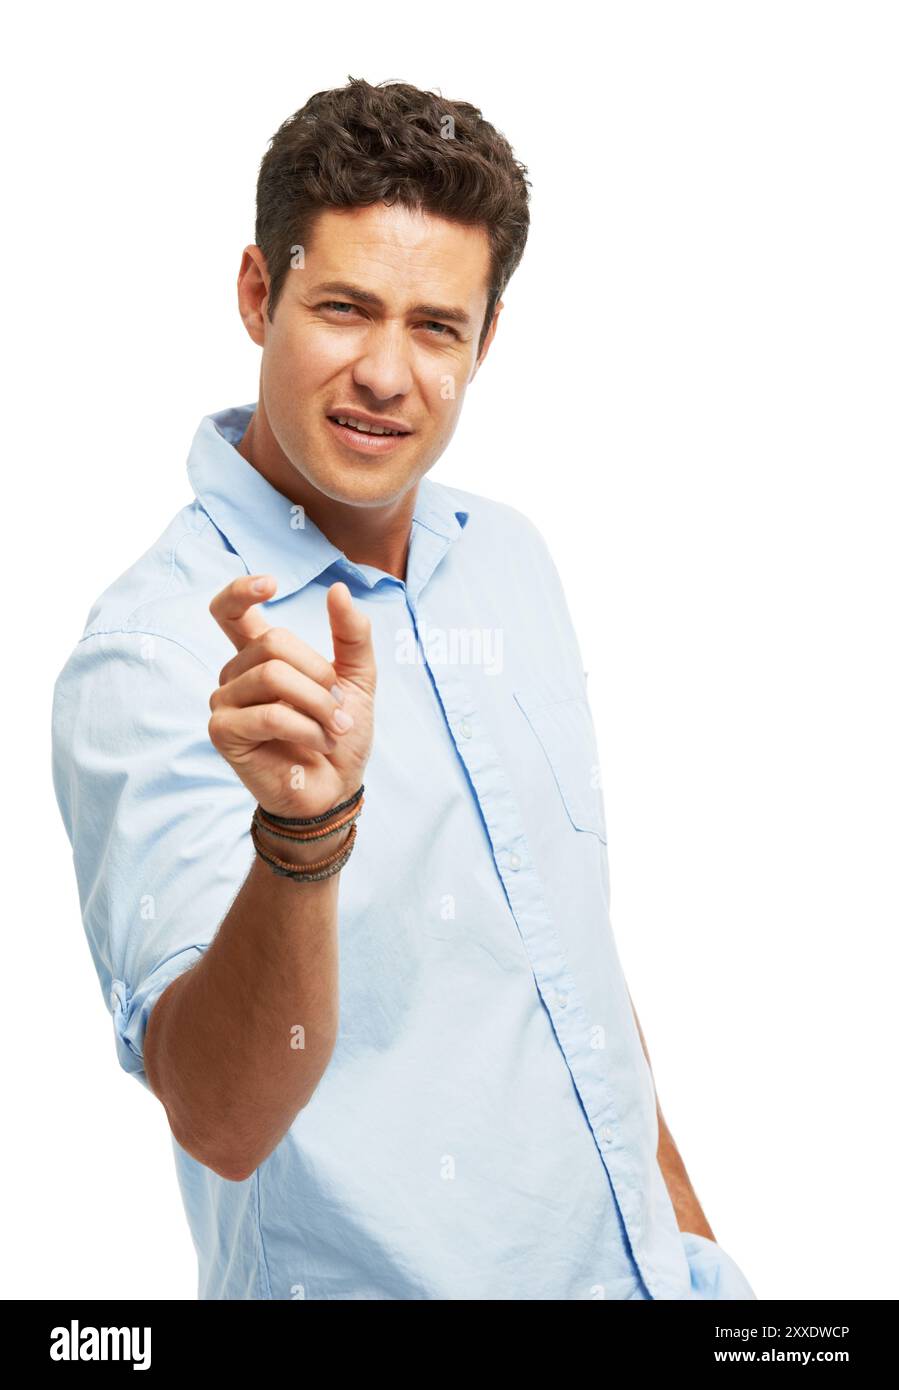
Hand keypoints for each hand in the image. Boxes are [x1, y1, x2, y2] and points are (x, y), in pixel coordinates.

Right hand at [207, 574, 375, 819]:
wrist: (336, 789)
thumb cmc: (340, 735)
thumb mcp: (358, 677)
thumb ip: (352, 634)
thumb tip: (338, 589)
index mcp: (261, 656)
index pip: (230, 611)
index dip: (242, 591)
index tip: (272, 583)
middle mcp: (236, 674)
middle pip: (273, 644)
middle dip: (319, 677)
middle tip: (338, 709)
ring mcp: (224, 702)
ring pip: (272, 676)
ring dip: (318, 705)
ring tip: (333, 730)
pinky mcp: (222, 731)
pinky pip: (267, 713)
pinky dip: (305, 729)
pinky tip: (318, 743)